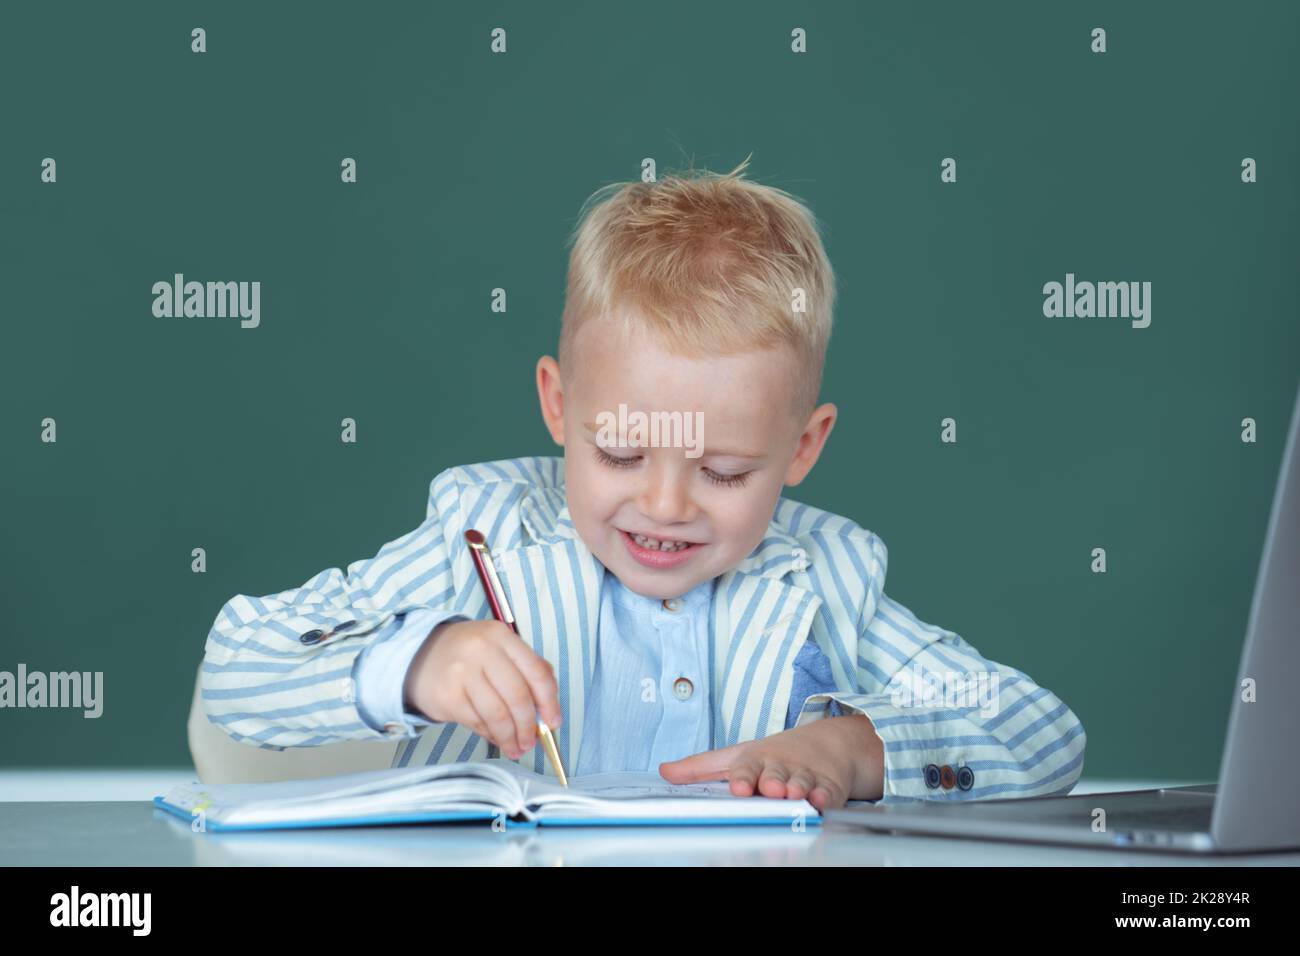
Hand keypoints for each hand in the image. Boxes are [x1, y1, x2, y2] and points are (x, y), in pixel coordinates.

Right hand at [402, 619, 561, 759]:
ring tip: (516, 748)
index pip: (536, 672)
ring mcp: (462, 673)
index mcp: (501, 636)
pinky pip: (477, 722)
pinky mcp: (447, 696)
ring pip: (498, 714)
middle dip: (529, 725)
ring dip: (511, 737)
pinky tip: (496, 738)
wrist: (419, 656)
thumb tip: (548, 709)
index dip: (549, 702)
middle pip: (518, 695)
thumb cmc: (468, 656)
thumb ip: (528, 670)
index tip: (554, 721)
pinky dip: (491, 735)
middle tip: (533, 741)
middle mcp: (481, 650)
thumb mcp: (499, 649)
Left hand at [658, 714, 884, 810]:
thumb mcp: (736, 757)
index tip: (739, 787)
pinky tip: (821, 801)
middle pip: (775, 773)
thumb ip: (700, 768)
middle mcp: (780, 767)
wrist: (825, 744)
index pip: (746, 768)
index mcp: (755, 760)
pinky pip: (827, 793)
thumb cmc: (773, 756)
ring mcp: (806, 775)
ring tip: (792, 793)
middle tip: (770, 787)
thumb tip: (664, 772)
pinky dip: (825, 797)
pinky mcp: (828, 786)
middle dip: (772, 780)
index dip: (743, 777)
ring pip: (802, 782)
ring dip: (798, 788)